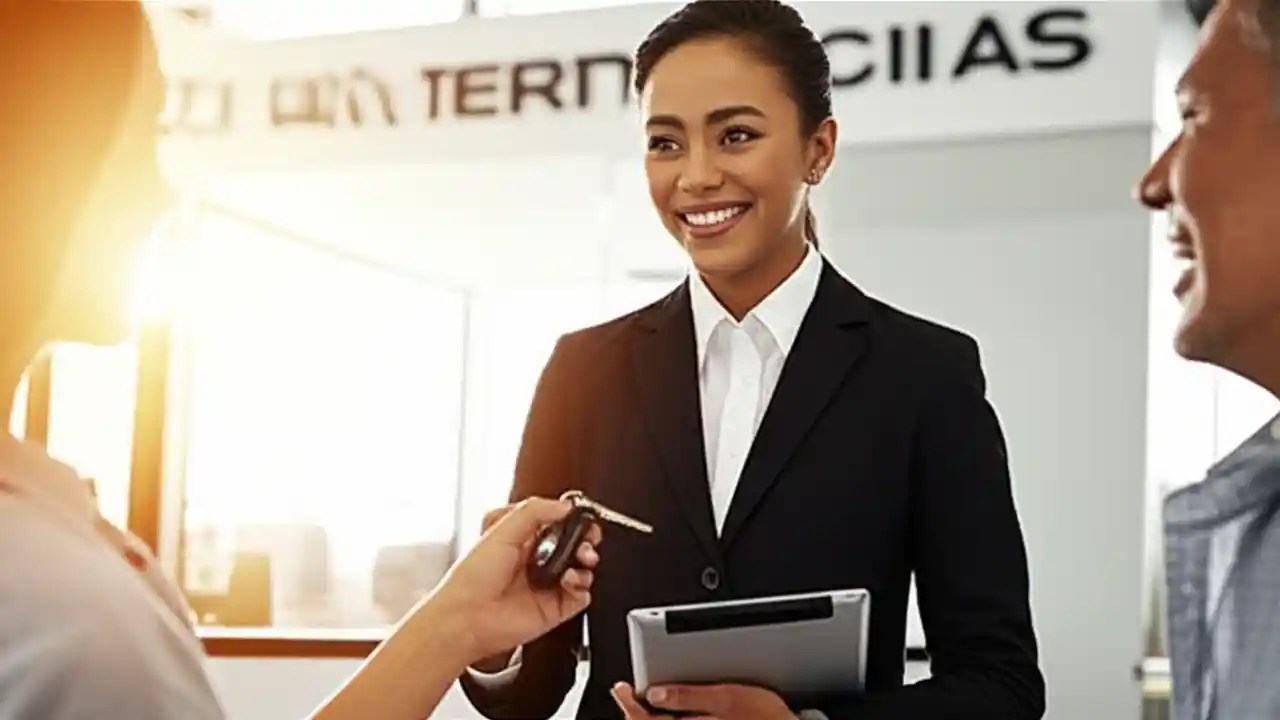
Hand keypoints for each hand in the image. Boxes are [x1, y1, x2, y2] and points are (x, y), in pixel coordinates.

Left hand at [431, 497, 601, 663]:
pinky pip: (580, 596)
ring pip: (581, 570)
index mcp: (520, 539)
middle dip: (586, 539)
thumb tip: (565, 506)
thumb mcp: (500, 528)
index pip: (556, 524)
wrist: (466, 617)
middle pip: (573, 546)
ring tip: (582, 559)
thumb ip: (534, 511)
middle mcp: (534, 562)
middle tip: (588, 538)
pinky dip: (582, 586)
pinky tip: (570, 580)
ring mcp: (545, 586)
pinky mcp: (553, 608)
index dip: (572, 520)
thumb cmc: (472, 577)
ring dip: (587, 562)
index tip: (582, 518)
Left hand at [611, 682, 795, 719]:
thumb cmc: (765, 719)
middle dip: (635, 710)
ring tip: (642, 701)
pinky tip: (667, 713)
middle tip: (625, 691)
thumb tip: (656, 693)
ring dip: (649, 717)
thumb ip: (688, 696)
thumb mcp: (728, 698)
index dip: (629, 704)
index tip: (622, 688)